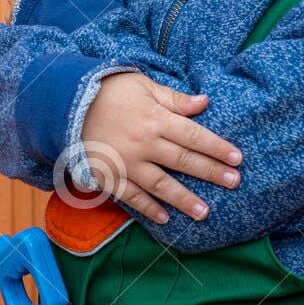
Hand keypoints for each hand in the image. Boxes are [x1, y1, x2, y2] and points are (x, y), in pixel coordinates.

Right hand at [78, 72, 242, 224]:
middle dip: (211, 173)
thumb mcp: (142, 86)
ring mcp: (127, 162)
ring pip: (161, 184)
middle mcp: (144, 143)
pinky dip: (148, 208)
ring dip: (184, 199)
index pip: (194, 135)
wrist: (66, 104)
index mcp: (155, 119)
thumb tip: (204, 103)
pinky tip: (165, 219)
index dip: (217, 147)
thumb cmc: (109, 91)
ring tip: (204, 212)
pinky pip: (131, 196)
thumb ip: (174, 98)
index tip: (237, 158)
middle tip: (234, 183)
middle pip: (184, 161)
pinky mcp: (110, 176)